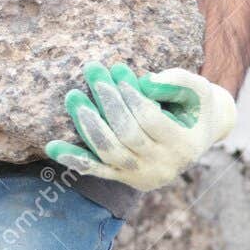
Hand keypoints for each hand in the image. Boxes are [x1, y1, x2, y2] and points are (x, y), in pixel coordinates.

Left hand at [45, 62, 235, 192]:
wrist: (196, 135)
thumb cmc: (195, 106)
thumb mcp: (197, 88)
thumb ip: (176, 82)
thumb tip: (144, 82)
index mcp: (183, 145)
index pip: (149, 119)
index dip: (131, 94)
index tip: (116, 70)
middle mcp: (162, 167)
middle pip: (127, 134)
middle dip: (107, 100)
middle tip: (92, 71)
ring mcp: (140, 176)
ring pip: (108, 151)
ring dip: (87, 123)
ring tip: (74, 95)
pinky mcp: (123, 179)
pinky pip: (95, 170)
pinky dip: (73, 158)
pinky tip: (52, 146)